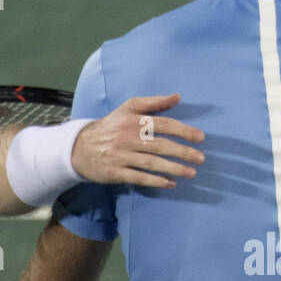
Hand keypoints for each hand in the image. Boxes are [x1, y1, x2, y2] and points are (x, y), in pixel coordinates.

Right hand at [72, 95, 204, 188]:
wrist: (80, 147)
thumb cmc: (111, 127)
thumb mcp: (128, 109)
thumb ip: (154, 103)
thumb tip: (177, 97)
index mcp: (132, 120)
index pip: (162, 124)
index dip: (183, 130)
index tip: (201, 137)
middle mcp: (127, 137)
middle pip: (159, 145)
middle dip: (182, 152)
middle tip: (201, 158)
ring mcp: (120, 156)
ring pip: (151, 163)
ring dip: (173, 168)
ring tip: (192, 173)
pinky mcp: (115, 172)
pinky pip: (139, 177)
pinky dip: (156, 181)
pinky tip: (171, 183)